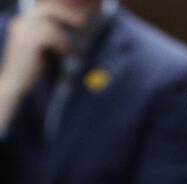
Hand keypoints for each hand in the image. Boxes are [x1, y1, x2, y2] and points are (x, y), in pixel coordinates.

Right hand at [0, 2, 85, 130]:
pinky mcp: (27, 41)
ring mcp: (22, 31)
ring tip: (67, 52)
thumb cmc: (34, 72)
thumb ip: (55, 38)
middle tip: (84, 23)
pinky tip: (63, 54)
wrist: (17, 86)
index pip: (45, 8)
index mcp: (24, 24)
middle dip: (67, 14)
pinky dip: (61, 43)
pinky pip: (50, 34)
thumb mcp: (46, 50)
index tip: (80, 17)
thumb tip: (76, 30)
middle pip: (47, 9)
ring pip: (50, 23)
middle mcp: (21, 23)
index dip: (63, 10)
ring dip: (64, 37)